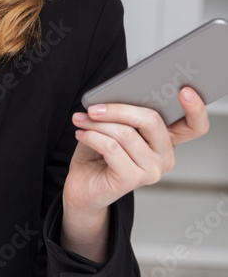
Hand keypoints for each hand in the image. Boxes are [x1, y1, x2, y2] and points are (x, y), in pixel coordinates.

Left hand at [64, 86, 209, 214]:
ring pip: (126, 134)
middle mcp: (165, 156)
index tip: (184, 91)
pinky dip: (93, 137)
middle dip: (118, 109)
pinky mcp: (132, 180)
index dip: (196, 108)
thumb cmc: (99, 154)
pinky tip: (82, 134)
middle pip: (152, 120)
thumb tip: (112, 97)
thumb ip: (123, 114)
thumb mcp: (114, 127)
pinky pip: (112, 148)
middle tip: (93, 107)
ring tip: (82, 120)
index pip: (195, 126)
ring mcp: (152, 170)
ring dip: (98, 124)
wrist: (83, 186)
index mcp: (166, 140)